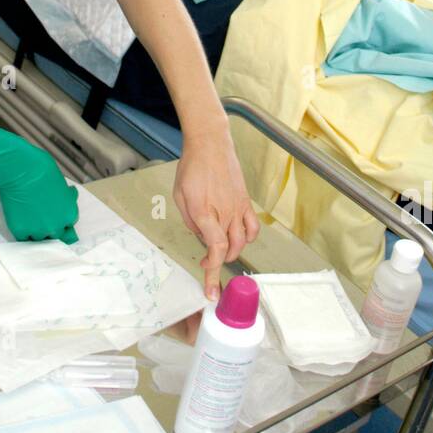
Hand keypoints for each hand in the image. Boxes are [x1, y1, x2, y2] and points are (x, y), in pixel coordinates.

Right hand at [0, 109, 78, 242]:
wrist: (22, 169)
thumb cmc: (42, 169)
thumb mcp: (62, 182)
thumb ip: (65, 196)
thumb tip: (69, 195)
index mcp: (69, 213)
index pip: (69, 225)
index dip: (62, 220)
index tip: (56, 217)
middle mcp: (56, 226)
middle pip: (56, 236)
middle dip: (51, 228)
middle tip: (43, 220)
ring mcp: (38, 230)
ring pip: (39, 240)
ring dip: (36, 231)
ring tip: (30, 220)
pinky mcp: (20, 230)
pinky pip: (23, 239)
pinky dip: (23, 233)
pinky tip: (21, 224)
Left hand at [173, 126, 259, 300]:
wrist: (211, 144)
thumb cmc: (191, 168)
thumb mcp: (179, 196)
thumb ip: (190, 221)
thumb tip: (202, 236)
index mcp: (203, 212)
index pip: (214, 249)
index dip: (212, 270)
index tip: (210, 287)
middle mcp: (224, 213)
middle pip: (229, 250)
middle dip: (217, 263)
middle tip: (206, 262)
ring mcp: (238, 207)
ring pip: (243, 242)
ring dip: (232, 253)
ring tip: (221, 250)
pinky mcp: (246, 202)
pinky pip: (253, 228)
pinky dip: (248, 239)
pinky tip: (239, 238)